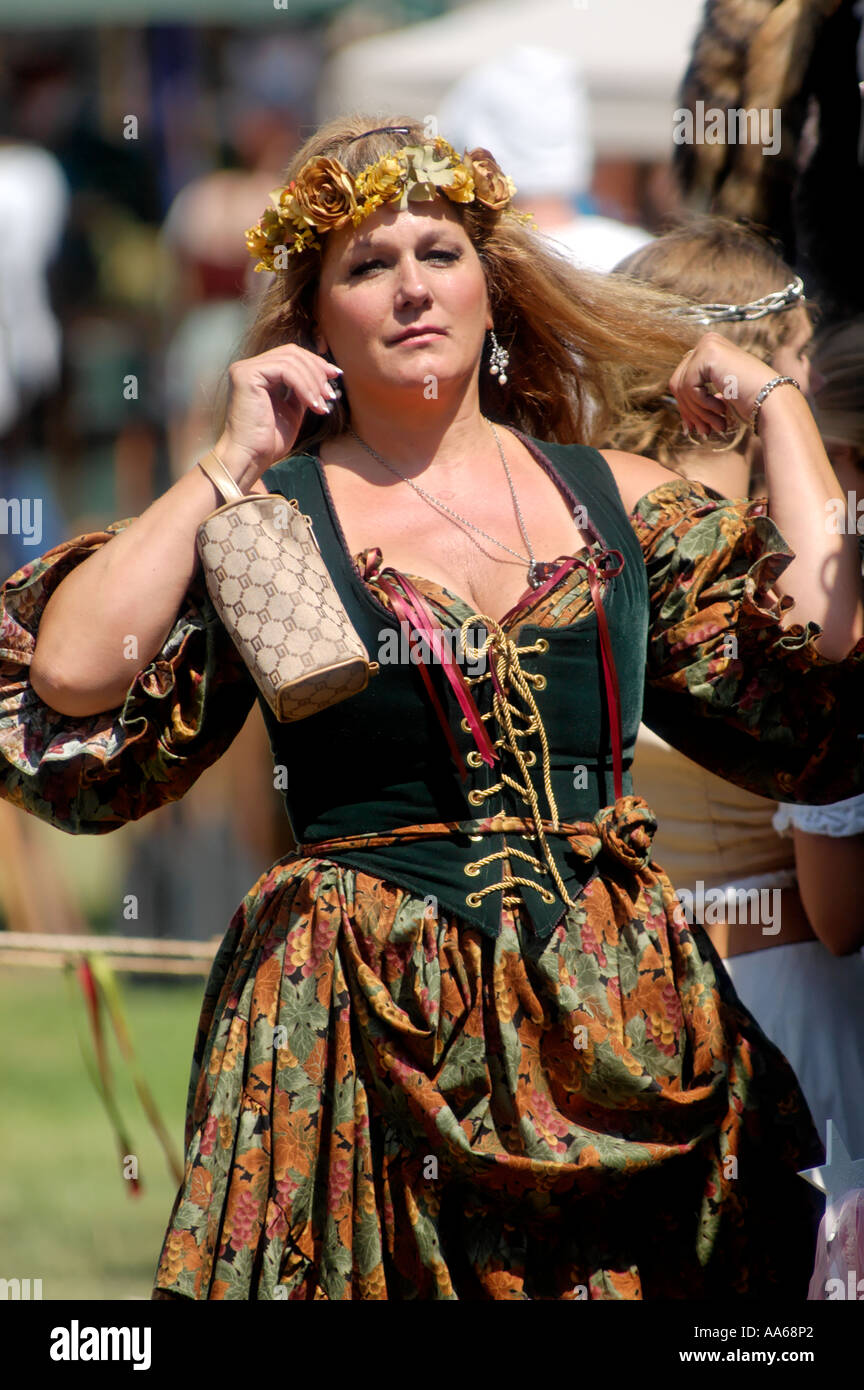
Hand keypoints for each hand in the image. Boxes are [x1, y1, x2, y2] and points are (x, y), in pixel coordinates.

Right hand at [213, 344, 343, 479]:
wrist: (251, 458)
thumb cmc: (269, 442)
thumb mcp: (293, 412)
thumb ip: (302, 392)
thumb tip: (324, 377)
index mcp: (258, 374)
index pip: (290, 355)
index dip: (315, 363)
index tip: (335, 377)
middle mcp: (248, 367)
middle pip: (291, 353)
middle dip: (317, 370)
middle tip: (330, 393)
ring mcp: (245, 370)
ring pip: (290, 360)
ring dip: (313, 382)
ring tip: (322, 405)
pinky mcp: (246, 376)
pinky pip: (285, 370)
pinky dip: (303, 386)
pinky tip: (312, 405)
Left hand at [668, 332, 776, 437]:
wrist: (770, 400)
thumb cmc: (750, 401)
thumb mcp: (719, 395)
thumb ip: (698, 395)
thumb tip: (682, 414)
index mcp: (711, 349)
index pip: (683, 379)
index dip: (686, 407)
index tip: (694, 429)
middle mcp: (708, 341)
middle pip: (678, 382)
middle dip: (689, 411)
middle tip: (703, 432)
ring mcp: (707, 345)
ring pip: (680, 386)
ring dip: (697, 412)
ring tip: (715, 426)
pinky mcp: (708, 353)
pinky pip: (688, 386)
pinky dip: (702, 404)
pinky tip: (721, 409)